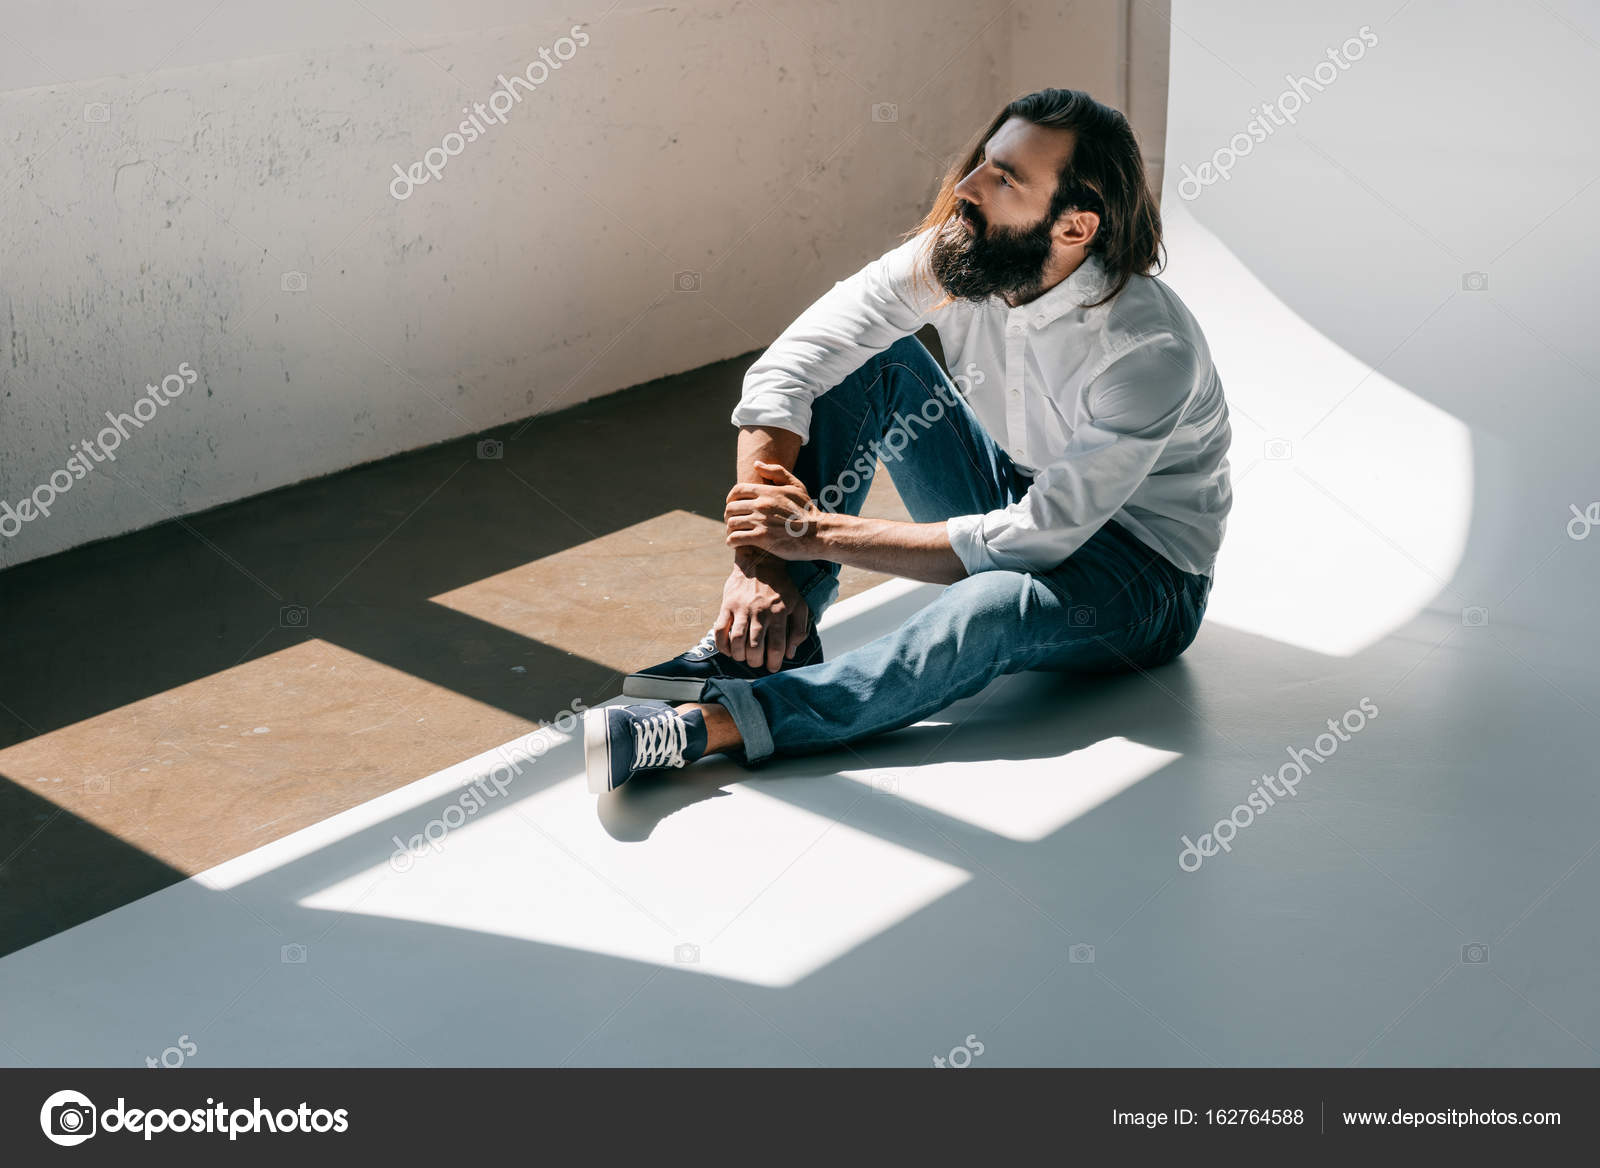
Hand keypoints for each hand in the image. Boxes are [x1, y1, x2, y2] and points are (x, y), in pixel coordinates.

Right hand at [714, 552, 810, 670]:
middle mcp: (760, 612)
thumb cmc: (782, 587)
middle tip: (756, 663)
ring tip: (743, 657)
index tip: (772, 667)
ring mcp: (742, 608)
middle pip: (754, 647)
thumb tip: (790, 653)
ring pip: (737, 641)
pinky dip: (722, 644)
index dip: (773, 662)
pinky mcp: (727, 605)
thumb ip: (799, 629)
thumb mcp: (799, 605)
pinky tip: (728, 650)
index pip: (776, 646)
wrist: (761, 561)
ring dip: (739, 655)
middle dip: (755, 662)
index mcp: (779, 613)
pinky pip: (720, 629)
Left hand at [724, 461, 819, 560]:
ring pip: (731, 524)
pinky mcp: (762, 539)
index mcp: (767, 492)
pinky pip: (735, 538)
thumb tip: (756, 464)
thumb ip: (776, 472)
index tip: (732, 506)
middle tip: (733, 522)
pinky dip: (731, 541)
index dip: (730, 498)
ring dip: (730, 529)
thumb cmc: (807, 511)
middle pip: (731, 508)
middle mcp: (761, 505)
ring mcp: (761, 522)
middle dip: (729, 516)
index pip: (737, 491)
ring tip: (733, 533)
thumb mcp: (796, 486)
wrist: (819, 534)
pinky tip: (734, 543)